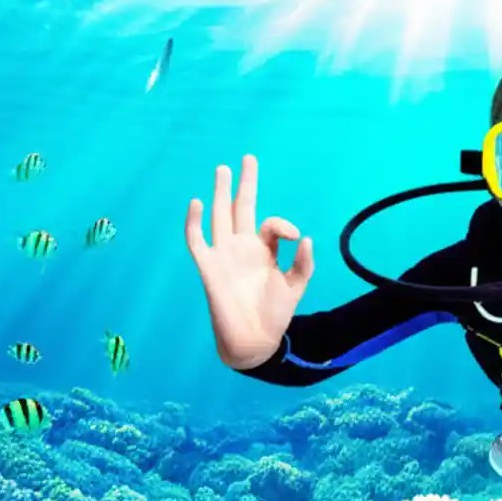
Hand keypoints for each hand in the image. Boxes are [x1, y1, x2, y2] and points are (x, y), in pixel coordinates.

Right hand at [185, 154, 314, 369]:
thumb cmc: (274, 314)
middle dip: (245, 184)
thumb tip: (307, 239)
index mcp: (264, 251)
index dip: (283, 224)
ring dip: (221, 193)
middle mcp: (242, 248)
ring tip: (223, 169)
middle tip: (248, 158)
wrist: (255, 341)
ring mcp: (224, 255)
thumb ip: (304, 264)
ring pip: (219, 217)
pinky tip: (197, 203)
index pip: (271, 225)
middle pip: (241, 208)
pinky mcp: (208, 268)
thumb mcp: (296, 287)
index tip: (296, 236)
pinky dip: (194, 223)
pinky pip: (196, 241)